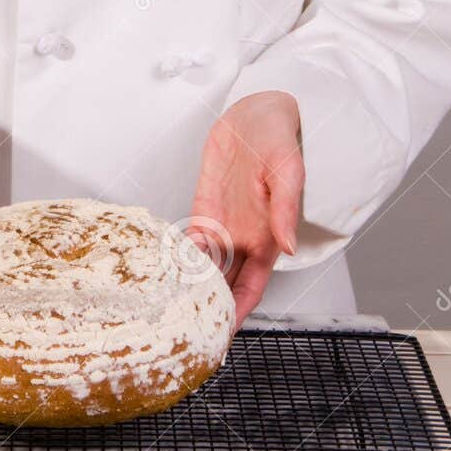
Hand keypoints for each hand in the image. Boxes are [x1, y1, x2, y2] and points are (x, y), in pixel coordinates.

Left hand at [188, 91, 303, 328]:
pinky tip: (161, 273)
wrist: (257, 112)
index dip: (237, 314)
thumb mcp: (288, 172)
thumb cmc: (281, 140)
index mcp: (267, 239)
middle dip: (209, 312)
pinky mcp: (203, 206)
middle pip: (223, 287)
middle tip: (185, 336)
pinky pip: (189, 239)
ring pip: (204, 268)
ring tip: (168, 313)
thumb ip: (285, 210)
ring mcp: (222, 223)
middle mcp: (243, 238)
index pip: (250, 288)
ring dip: (190, 289)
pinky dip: (177, 257)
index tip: (221, 338)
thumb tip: (289, 247)